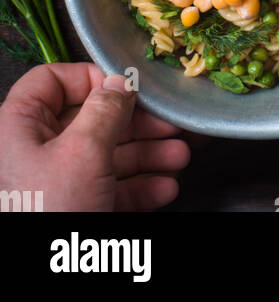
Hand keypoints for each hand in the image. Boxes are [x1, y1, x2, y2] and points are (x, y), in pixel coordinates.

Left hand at [0, 63, 189, 211]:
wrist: (41, 288)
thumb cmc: (48, 212)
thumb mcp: (83, 152)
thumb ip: (107, 110)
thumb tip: (121, 82)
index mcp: (19, 125)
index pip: (52, 81)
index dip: (92, 78)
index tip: (128, 87)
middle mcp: (32, 152)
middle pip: (89, 121)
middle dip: (137, 125)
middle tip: (170, 125)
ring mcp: (51, 186)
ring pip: (103, 158)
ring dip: (146, 156)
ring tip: (178, 158)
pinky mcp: (69, 213)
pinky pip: (105, 191)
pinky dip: (136, 188)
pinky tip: (163, 189)